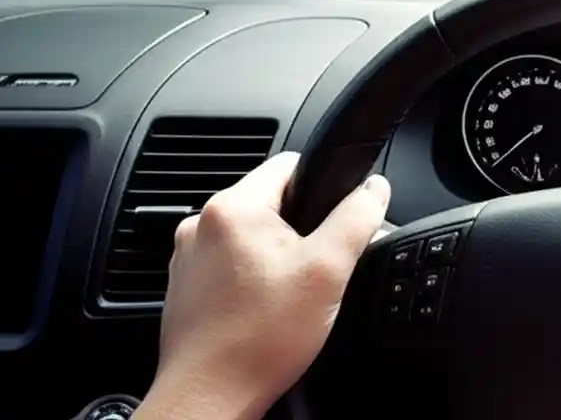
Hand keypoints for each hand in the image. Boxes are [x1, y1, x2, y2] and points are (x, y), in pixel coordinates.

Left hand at [135, 152, 389, 419]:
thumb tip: (374, 189)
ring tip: (291, 295)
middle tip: (317, 270)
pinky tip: (266, 309)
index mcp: (233, 208)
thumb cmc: (259, 341)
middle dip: (303, 230)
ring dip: (278, 256)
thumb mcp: (328, 272)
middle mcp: (201, 224)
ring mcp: (189, 256)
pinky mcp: (187, 285)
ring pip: (252, 236)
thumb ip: (356, 219)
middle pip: (272, 202)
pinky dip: (254, 279)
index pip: (290, 164)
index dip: (324, 187)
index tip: (335, 221)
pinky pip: (231, 264)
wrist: (211, 397)